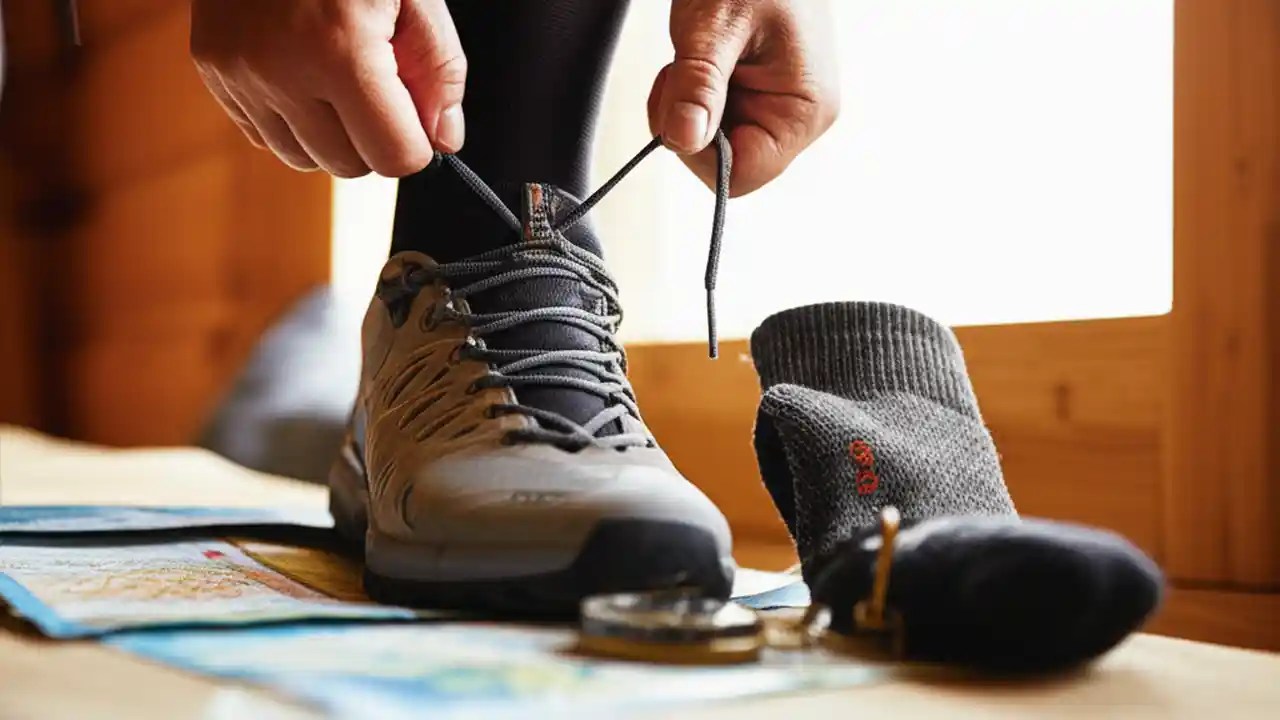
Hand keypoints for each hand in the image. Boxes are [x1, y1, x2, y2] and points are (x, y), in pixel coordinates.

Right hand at [190, 0, 466, 177]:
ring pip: (304, 159)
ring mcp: (238, 73)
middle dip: (374, 135)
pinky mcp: (211, 69)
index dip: (416, 140)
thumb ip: (439, 71)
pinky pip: (264, 134)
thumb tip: (444, 140)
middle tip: (377, 78)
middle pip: (350, 167)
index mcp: (339, 51)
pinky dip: (291, 117)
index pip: (395, 157)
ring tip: (337, 70)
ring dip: (331, 132)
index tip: (415, 107)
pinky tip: (302, 67)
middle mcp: (280, 71)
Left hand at [648, 0, 839, 196]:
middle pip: (728, 161)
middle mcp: (800, 116)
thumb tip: (683, 139)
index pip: (744, 175)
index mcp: (805, 109)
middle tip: (681, 72)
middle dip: (691, 124)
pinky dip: (695, 95)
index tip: (679, 109)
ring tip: (695, 57)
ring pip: (717, 141)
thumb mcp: (713, 26)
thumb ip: (698, 84)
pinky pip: (717, 118)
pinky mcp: (763, 94)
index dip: (700, 153)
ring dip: (689, 106)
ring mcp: (783, 106)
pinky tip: (701, 60)